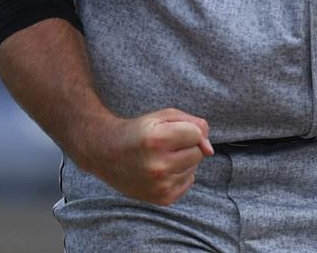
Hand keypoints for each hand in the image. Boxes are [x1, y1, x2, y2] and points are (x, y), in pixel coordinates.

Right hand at [79, 107, 213, 205]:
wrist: (106, 153)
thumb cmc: (139, 131)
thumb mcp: (163, 117)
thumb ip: (193, 123)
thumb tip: (209, 150)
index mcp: (156, 140)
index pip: (196, 134)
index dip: (186, 129)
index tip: (169, 131)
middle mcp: (157, 166)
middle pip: (197, 153)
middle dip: (186, 146)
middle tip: (163, 145)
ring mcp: (159, 186)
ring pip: (193, 168)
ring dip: (182, 161)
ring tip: (159, 157)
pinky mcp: (162, 199)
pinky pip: (188, 183)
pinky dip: (179, 175)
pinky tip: (160, 170)